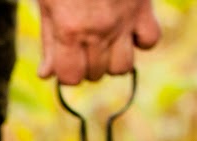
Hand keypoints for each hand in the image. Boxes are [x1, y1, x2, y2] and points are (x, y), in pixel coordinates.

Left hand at [36, 0, 161, 84]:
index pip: (70, 78)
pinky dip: (140, 41)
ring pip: (123, 67)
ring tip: (105, 42)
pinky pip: (150, 41)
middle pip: (95, 74)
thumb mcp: (47, 3)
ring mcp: (123, 22)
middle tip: (82, 45)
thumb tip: (46, 74)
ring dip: (112, 60)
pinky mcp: (143, 9)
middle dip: (86, 65)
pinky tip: (128, 30)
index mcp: (69, 30)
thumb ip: (49, 40)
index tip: (65, 60)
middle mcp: (98, 31)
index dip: (66, 72)